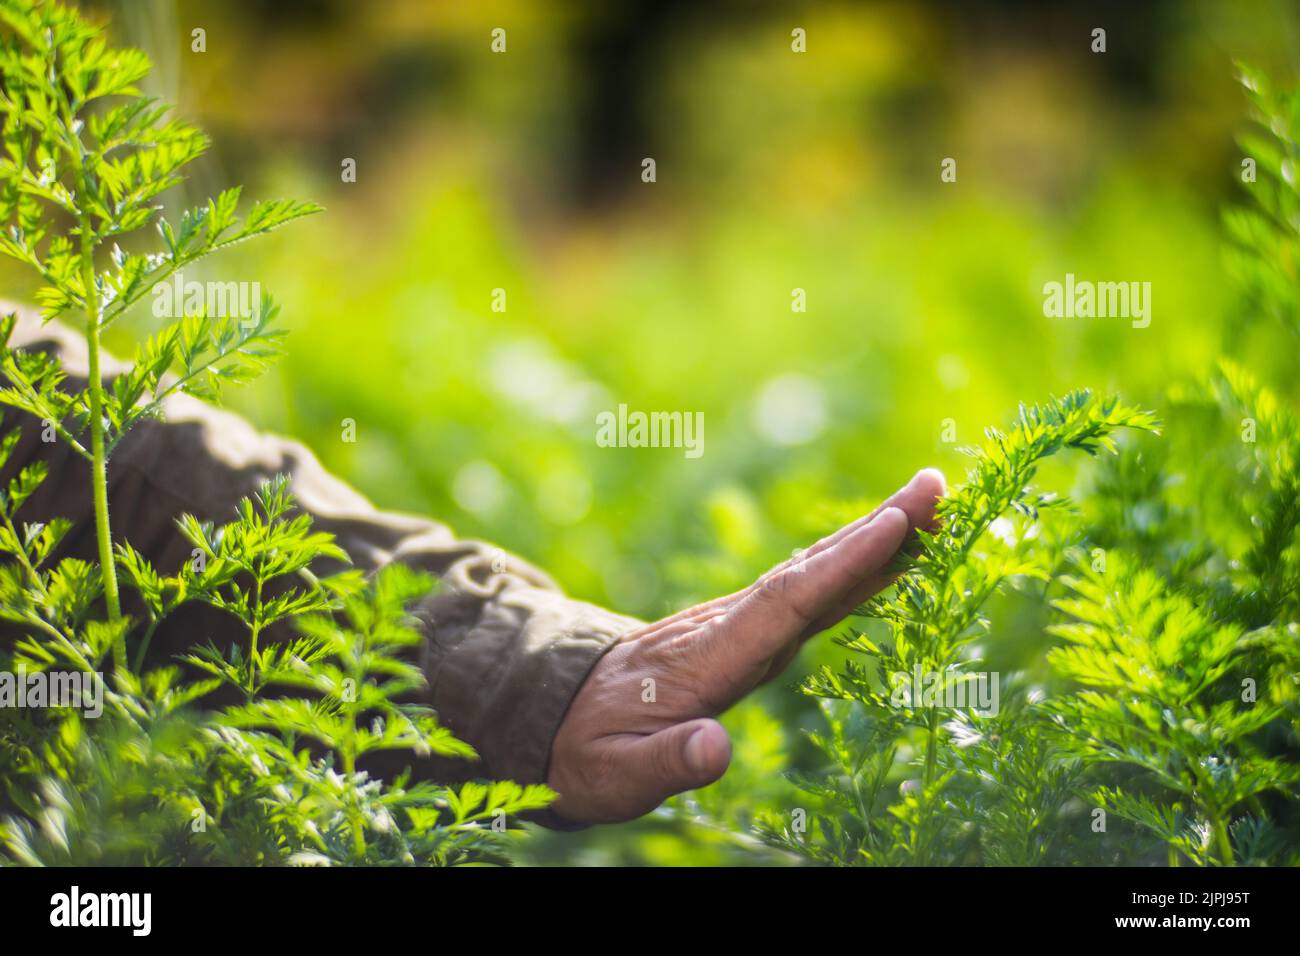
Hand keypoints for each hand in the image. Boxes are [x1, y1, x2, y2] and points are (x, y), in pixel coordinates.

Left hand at [547, 468, 945, 822]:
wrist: (554, 714)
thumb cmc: (587, 752)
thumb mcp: (615, 775)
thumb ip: (667, 763)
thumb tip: (716, 749)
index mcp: (708, 659)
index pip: (786, 604)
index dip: (844, 565)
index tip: (897, 525)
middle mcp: (727, 629)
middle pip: (810, 571)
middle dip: (874, 530)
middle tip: (935, 485)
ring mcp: (734, 625)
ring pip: (811, 576)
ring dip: (869, 540)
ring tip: (928, 506)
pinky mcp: (739, 633)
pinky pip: (805, 594)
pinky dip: (848, 570)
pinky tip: (880, 557)